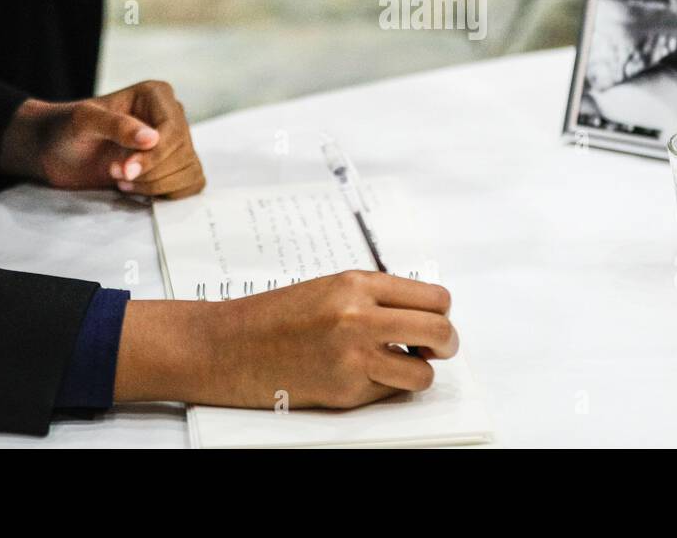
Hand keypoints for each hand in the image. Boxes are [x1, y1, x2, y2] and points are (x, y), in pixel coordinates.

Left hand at [0, 80, 205, 197]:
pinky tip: (138, 187)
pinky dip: (166, 192)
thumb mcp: (84, 121)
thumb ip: (117, 126)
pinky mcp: (174, 164)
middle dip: (149, 172)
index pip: (174, 130)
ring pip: (188, 170)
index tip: (124, 171)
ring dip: (155, 184)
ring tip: (121, 179)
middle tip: (115, 173)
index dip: (154, 156)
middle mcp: (172, 115)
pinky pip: (190, 182)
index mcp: (156, 95)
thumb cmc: (66, 129)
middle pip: (183, 153)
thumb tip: (152, 138)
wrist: (57, 150)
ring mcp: (176, 141)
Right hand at [113, 272, 457, 408]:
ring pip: (422, 374)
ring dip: (418, 373)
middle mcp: (359, 317)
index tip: (437, 320)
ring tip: (403, 366)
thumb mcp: (330, 287)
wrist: (229, 346)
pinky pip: (388, 393)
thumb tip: (422, 313)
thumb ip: (376, 296)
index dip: (442, 312)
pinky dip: (385, 388)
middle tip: (439, 348)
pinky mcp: (344, 392)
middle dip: (447, 344)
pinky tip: (363, 375)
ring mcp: (353, 357)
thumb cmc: (276, 316)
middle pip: (439, 332)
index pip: (433, 298)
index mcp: (357, 284)